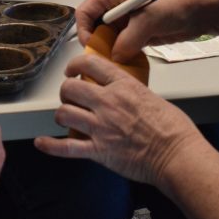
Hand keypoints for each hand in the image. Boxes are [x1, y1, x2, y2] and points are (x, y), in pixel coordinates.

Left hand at [34, 54, 204, 185]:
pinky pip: (66, 147)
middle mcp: (108, 103)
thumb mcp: (151, 96)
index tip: (72, 70)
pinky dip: (50, 145)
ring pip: (64, 113)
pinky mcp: (98, 151)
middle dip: (66, 91)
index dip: (75, 64)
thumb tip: (122, 95)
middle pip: (70, 88)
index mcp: (123, 86)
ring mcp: (101, 127)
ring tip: (67, 117)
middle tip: (70, 96)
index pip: (90, 63)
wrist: (176, 154)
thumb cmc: (173, 128)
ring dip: (62, 114)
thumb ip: (130, 93)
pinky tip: (42, 143)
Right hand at [75, 0, 211, 60]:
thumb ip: (127, 41)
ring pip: (108, 37)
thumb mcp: (147, 21)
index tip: (92, 48)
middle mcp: (117, 4)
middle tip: (101, 61)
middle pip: (95, 25)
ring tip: (112, 66)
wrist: (203, 10)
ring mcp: (128, 19)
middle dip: (96, 43)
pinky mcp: (138, 31)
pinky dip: (120, 54)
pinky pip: (121, 44)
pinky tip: (123, 64)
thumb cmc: (174, 6)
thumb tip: (115, 58)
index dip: (84, 29)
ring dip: (108, 51)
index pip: (86, 10)